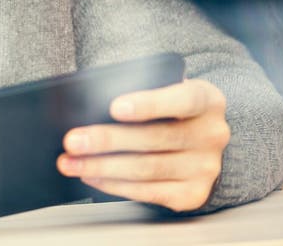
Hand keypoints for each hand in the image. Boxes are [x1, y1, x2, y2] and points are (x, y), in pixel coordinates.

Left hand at [56, 78, 229, 211]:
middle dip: (107, 140)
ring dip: (101, 167)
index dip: (148, 104)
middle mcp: (212, 134)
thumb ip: (141, 90)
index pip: (182, 99)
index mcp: (207, 100)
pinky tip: (91, 176)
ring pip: (146, 169)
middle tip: (72, 141)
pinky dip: (114, 185)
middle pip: (154, 139)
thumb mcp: (165, 88)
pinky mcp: (193, 194)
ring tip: (70, 162)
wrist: (199, 135)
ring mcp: (206, 168)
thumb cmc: (169, 106)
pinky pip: (148, 192)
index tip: (113, 107)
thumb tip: (89, 105)